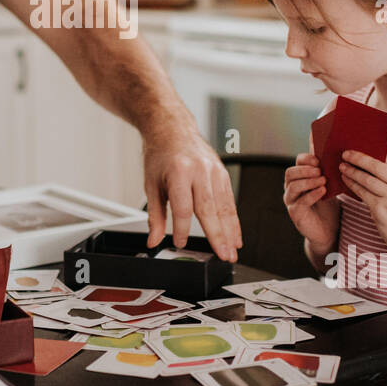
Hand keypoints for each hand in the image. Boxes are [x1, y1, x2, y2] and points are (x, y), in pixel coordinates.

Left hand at [143, 126, 240, 261]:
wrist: (172, 130)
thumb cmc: (160, 155)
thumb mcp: (151, 185)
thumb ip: (154, 216)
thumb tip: (154, 240)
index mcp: (179, 171)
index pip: (183, 207)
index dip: (182, 228)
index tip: (180, 243)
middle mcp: (200, 170)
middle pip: (209, 209)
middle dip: (217, 236)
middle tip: (223, 255)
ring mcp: (214, 171)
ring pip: (224, 206)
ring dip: (230, 231)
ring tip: (232, 251)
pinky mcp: (222, 173)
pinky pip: (230, 200)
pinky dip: (233, 220)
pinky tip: (235, 235)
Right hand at [283, 153, 340, 252]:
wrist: (329, 230)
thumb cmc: (329, 205)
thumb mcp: (329, 185)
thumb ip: (327, 170)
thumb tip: (334, 148)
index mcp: (300, 177)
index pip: (298, 161)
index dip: (307, 159)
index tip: (320, 160)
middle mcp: (291, 188)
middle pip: (290, 172)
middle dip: (306, 170)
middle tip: (321, 171)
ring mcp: (291, 201)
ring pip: (293, 185)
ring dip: (309, 181)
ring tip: (323, 181)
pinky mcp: (295, 213)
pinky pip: (300, 201)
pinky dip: (312, 194)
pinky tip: (323, 192)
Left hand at [338, 150, 386, 254]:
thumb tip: (369, 158)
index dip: (371, 152)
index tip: (358, 148)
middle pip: (377, 166)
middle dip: (358, 158)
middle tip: (345, 154)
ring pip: (367, 179)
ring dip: (352, 171)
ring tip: (342, 167)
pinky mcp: (381, 210)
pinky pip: (362, 193)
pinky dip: (352, 184)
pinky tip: (346, 180)